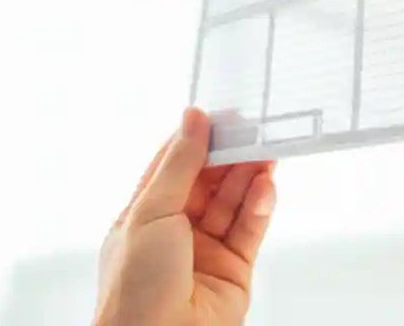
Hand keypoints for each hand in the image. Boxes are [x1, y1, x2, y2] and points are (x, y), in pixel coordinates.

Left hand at [95, 108, 276, 325]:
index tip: (220, 115)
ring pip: (233, 204)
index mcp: (145, 215)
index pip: (174, 166)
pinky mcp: (234, 272)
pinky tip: (265, 187)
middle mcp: (175, 232)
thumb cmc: (135, 288)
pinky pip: (249, 231)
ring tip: (268, 151)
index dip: (197, 139)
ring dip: (250, 177)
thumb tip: (192, 120)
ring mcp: (205, 252)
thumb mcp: (150, 212)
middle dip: (231, 156)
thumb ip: (179, 165)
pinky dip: (259, 207)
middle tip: (254, 129)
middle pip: (210, 182)